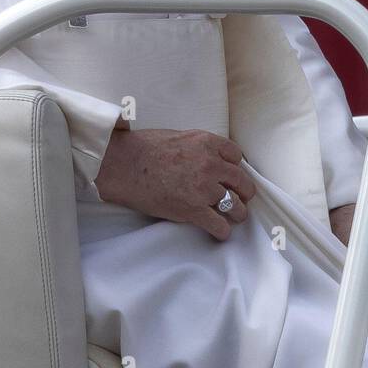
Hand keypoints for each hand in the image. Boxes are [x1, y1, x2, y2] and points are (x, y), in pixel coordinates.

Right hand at [95, 127, 256, 240]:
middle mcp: (211, 164)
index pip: (236, 156)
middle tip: (241, 198)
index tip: (231, 175)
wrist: (124, 165)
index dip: (234, 167)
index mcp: (207, 143)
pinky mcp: (194, 210)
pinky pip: (219, 225)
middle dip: (243, 191)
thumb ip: (198, 147)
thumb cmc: (143, 148)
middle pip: (241, 181)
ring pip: (235, 205)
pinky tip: (220, 231)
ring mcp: (204, 188)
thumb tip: (206, 157)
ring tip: (234, 216)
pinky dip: (222, 231)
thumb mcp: (178, 136)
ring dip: (237, 213)